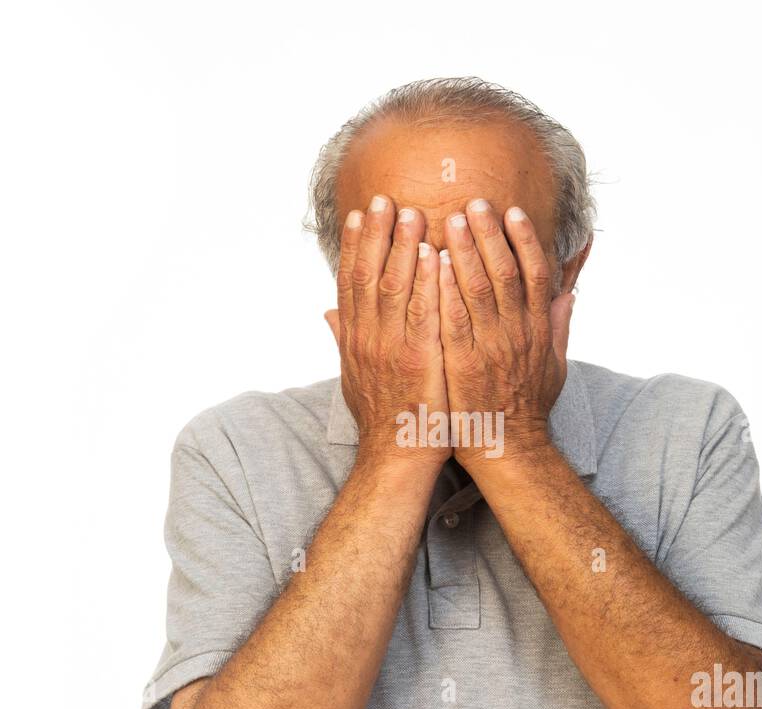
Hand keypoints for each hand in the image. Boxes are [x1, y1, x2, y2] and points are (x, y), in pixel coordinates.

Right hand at [325, 195, 448, 465]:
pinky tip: (434, 255)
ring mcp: (392, 348)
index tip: (358, 214)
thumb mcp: (354, 376)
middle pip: (368, 275)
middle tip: (384, 198)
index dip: (353, 246)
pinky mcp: (419, 360)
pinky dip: (426, 282)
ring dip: (401, 247)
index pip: (351, 282)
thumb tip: (327, 313)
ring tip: (410, 212)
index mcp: (354, 339)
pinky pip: (422, 312)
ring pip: (394, 287)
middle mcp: (367, 338)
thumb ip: (344, 339)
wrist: (396, 456)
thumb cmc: (383, 417)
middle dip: (376, 234)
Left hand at [437, 200, 574, 465]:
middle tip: (474, 202)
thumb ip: (560, 325)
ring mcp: (490, 347)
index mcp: (537, 330)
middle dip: (490, 235)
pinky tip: (430, 263)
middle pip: (506, 273)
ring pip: (478, 289)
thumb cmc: (528, 407)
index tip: (513, 212)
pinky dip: (442, 289)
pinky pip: (452, 319)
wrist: (508, 448)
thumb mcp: (555, 365)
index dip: (525, 241)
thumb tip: (571, 291)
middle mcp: (517, 333)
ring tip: (450, 220)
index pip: (535, 274)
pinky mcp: (463, 363)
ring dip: (464, 252)